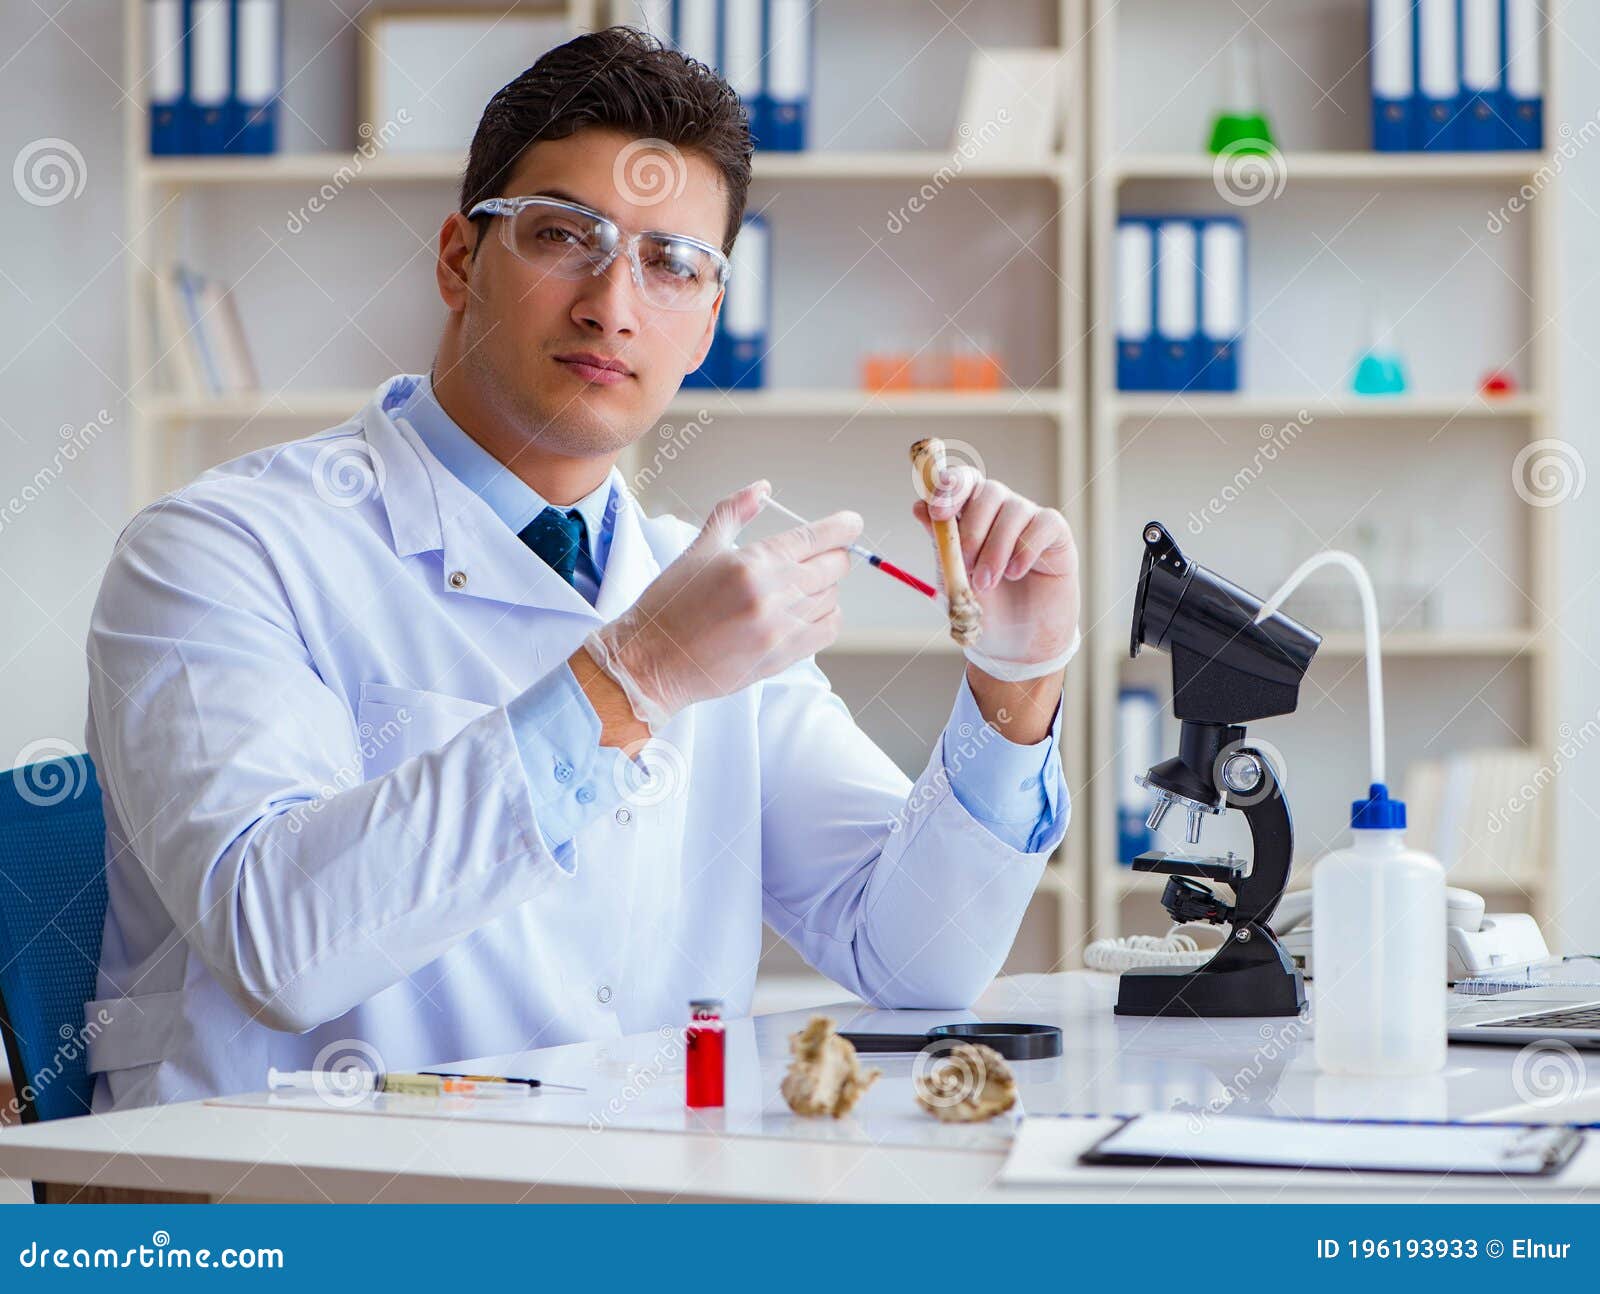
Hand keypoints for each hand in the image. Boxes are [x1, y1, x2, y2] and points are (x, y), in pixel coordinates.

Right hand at [585, 481, 862, 727]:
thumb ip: (734, 513)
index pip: (816, 537)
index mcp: (754, 562)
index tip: (852, 523)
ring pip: (831, 597)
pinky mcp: (784, 656)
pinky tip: (808, 610)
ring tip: (801, 585)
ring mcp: (782, 628)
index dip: (843, 527)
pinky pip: (828, 629)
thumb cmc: (669, 605)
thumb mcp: (699, 549)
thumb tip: (763, 489)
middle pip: (833, 566)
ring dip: (824, 587)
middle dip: (834, 555)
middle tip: (822, 554)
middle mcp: (773, 594)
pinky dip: (826, 616)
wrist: (652, 661)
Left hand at [913, 466, 1079, 674]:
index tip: (938, 512)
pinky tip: (1015, 573)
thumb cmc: (984, 607)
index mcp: (971, 515)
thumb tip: (918, 506)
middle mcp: (1001, 510)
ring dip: (995, 548)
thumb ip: (941, 543)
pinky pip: (1043, 524)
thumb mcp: (953, 578)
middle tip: (965, 565)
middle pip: (988, 491)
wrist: (1015, 644)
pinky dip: (1026, 548)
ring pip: (1014, 510)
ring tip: (986, 583)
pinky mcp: (1056, 535)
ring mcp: (1029, 520)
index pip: (963, 481)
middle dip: (972, 529)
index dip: (950, 487)